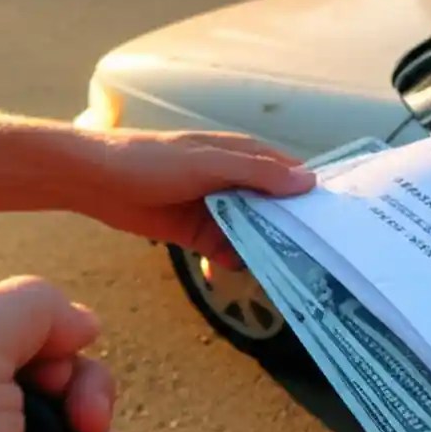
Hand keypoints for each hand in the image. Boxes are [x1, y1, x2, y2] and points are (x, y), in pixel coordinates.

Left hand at [76, 129, 314, 267]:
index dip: (311, 196)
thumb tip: (308, 182)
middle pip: (276, 208)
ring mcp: (217, 209)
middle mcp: (236, 182)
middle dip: (294, 229)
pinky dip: (238, 261)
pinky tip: (251, 275)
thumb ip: (256, 173)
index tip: (337, 222)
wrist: (93, 180)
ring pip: (254, 232)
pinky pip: (227, 249)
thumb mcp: (208, 164)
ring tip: (293, 272)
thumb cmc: (150, 160)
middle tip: (322, 257)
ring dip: (268, 249)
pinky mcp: (198, 233)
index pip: (290, 175)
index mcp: (243, 156)